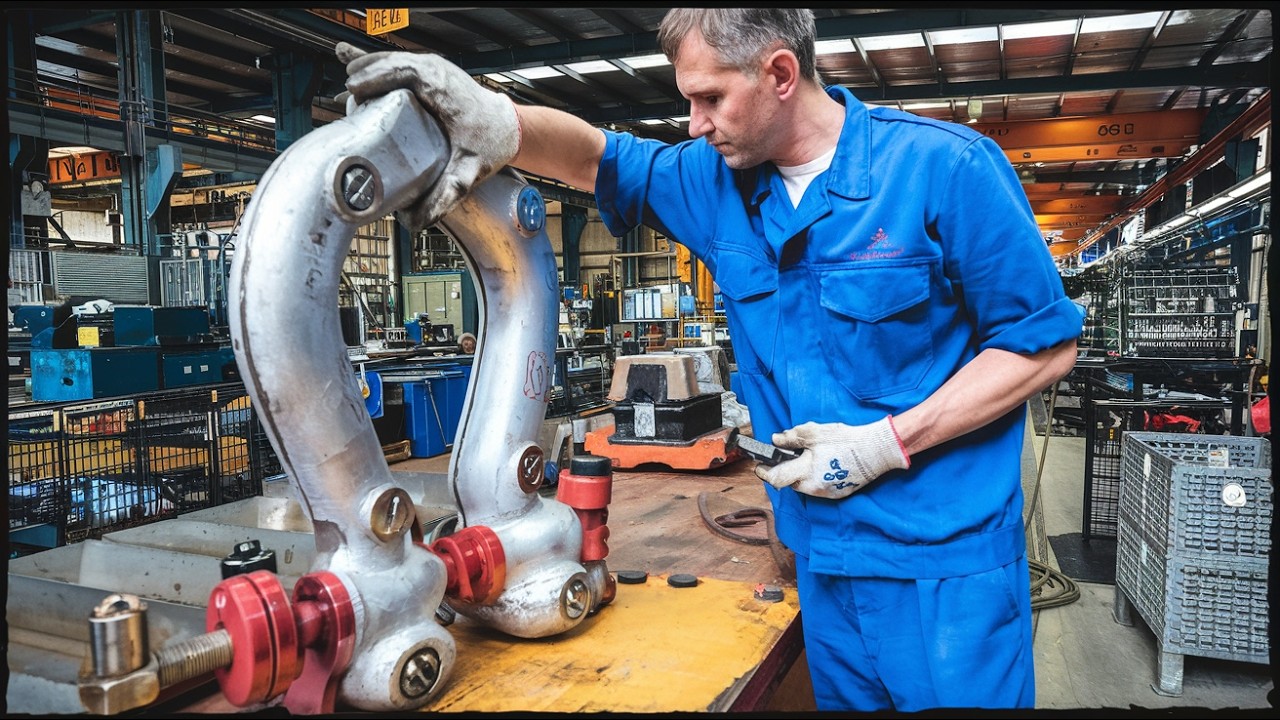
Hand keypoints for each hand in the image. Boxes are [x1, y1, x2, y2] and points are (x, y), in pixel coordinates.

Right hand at [336, 42, 520, 229]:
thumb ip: (444, 196)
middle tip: (347, 94)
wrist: (508, 128)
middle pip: (392, 63)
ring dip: (368, 68)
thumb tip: (415, 221)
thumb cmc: (491, 143)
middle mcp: (437, 72)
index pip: (403, 72)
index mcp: (442, 88)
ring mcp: (434, 70)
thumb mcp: (468, 172)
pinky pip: (397, 64)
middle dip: (366, 74)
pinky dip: (374, 64)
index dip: (376, 78)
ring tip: (348, 80)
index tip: (354, 89)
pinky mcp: (430, 74)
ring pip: (392, 61)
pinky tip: (350, 58)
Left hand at [753, 417, 909, 498]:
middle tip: (792, 455)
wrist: (876, 451)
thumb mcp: (814, 433)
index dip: (765, 472)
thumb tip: (776, 440)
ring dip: (802, 473)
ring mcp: (826, 493)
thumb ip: (791, 438)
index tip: (760, 466)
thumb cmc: (846, 441)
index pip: (776, 478)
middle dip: (787, 470)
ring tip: (813, 456)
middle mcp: (813, 487)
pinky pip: (818, 487)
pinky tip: (825, 464)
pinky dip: (816, 477)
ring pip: (805, 485)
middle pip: (790, 482)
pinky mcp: (837, 494)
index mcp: (805, 472)